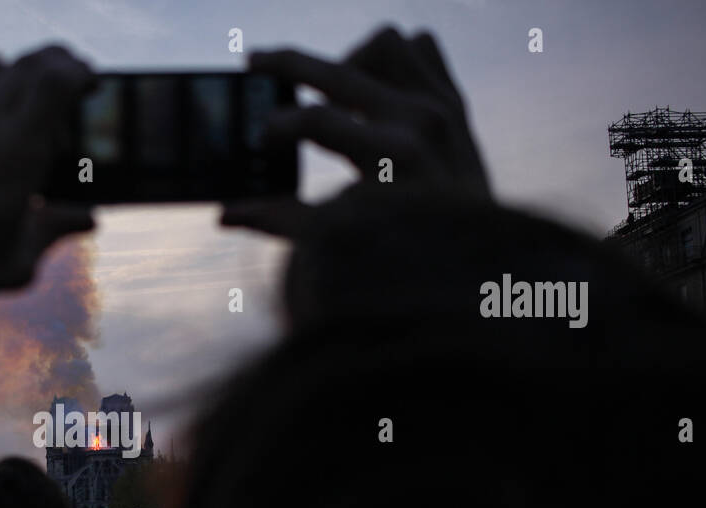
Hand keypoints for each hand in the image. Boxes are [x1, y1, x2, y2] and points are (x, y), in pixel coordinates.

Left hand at [0, 46, 95, 347]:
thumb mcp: (15, 261)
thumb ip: (54, 230)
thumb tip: (87, 218)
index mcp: (15, 154)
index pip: (57, 81)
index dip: (77, 72)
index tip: (85, 81)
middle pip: (25, 64)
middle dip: (50, 69)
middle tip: (55, 88)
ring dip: (2, 80)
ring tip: (2, 108)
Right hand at [222, 27, 489, 238]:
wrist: (479, 266)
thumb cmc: (407, 259)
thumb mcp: (344, 241)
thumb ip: (282, 220)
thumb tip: (227, 214)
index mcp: (395, 155)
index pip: (319, 121)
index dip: (279, 125)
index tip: (260, 136)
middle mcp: (422, 120)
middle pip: (342, 69)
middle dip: (291, 64)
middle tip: (257, 62)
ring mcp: (444, 107)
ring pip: (387, 43)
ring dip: (352, 61)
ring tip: (331, 94)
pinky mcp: (455, 104)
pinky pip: (422, 50)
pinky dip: (393, 62)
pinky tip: (370, 93)